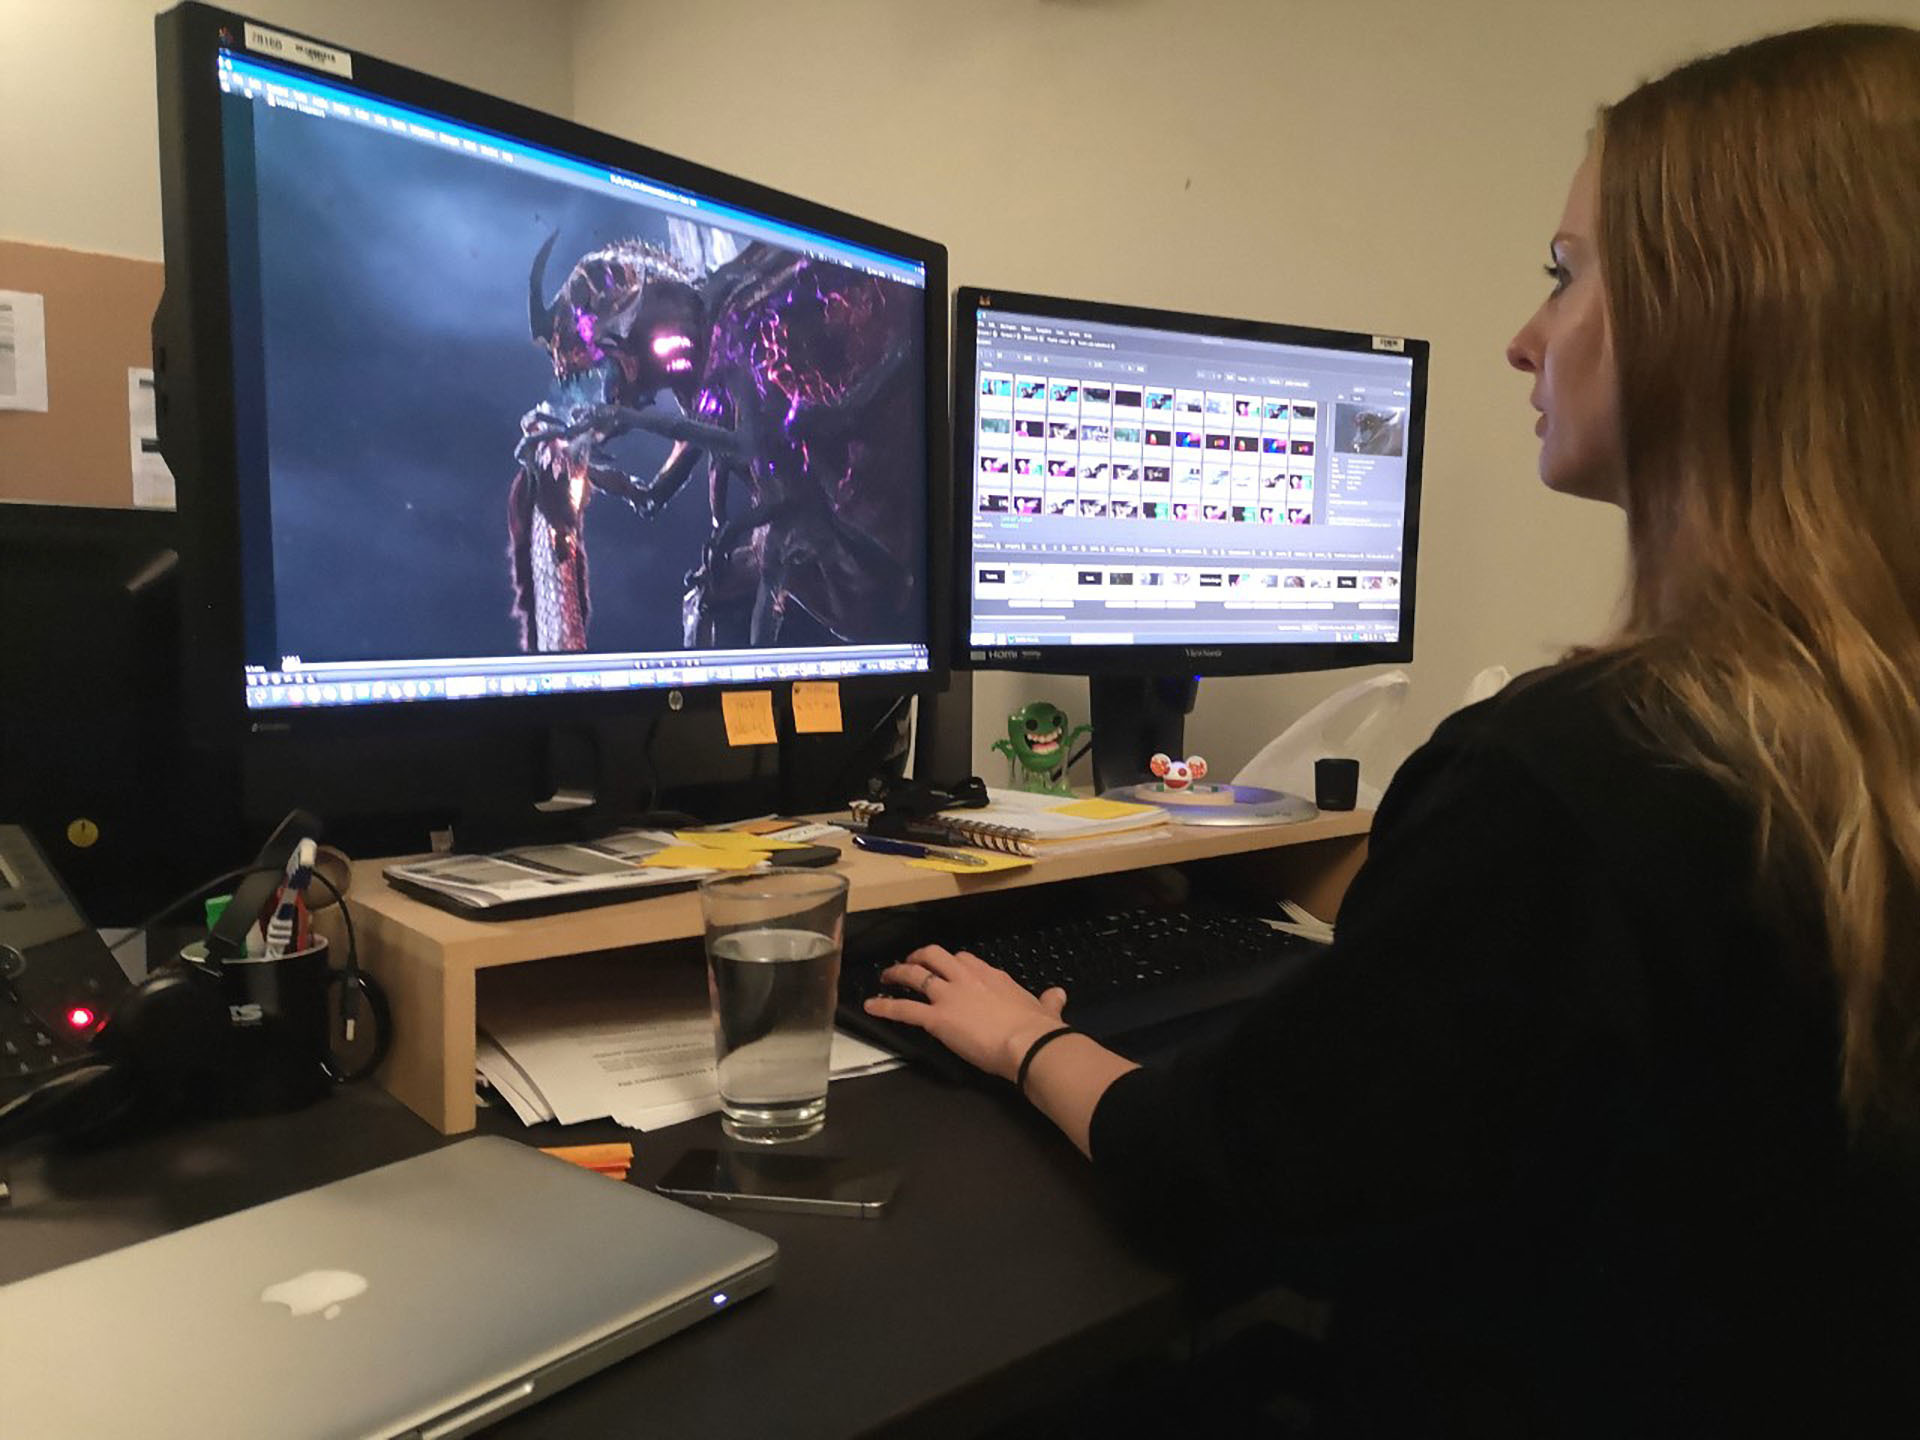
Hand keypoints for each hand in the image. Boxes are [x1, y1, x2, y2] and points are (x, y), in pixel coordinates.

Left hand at [864, 946, 1067, 1081]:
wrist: (1029, 1043)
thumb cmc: (1038, 1029)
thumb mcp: (1047, 1009)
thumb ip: (1049, 1001)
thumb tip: (1058, 995)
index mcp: (993, 977)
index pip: (965, 960)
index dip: (952, 963)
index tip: (948, 968)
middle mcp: (967, 979)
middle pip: (936, 956)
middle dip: (920, 956)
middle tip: (910, 962)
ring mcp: (949, 996)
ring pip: (916, 975)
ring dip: (898, 973)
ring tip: (886, 976)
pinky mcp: (936, 1018)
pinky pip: (904, 1007)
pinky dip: (885, 1005)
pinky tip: (872, 1006)